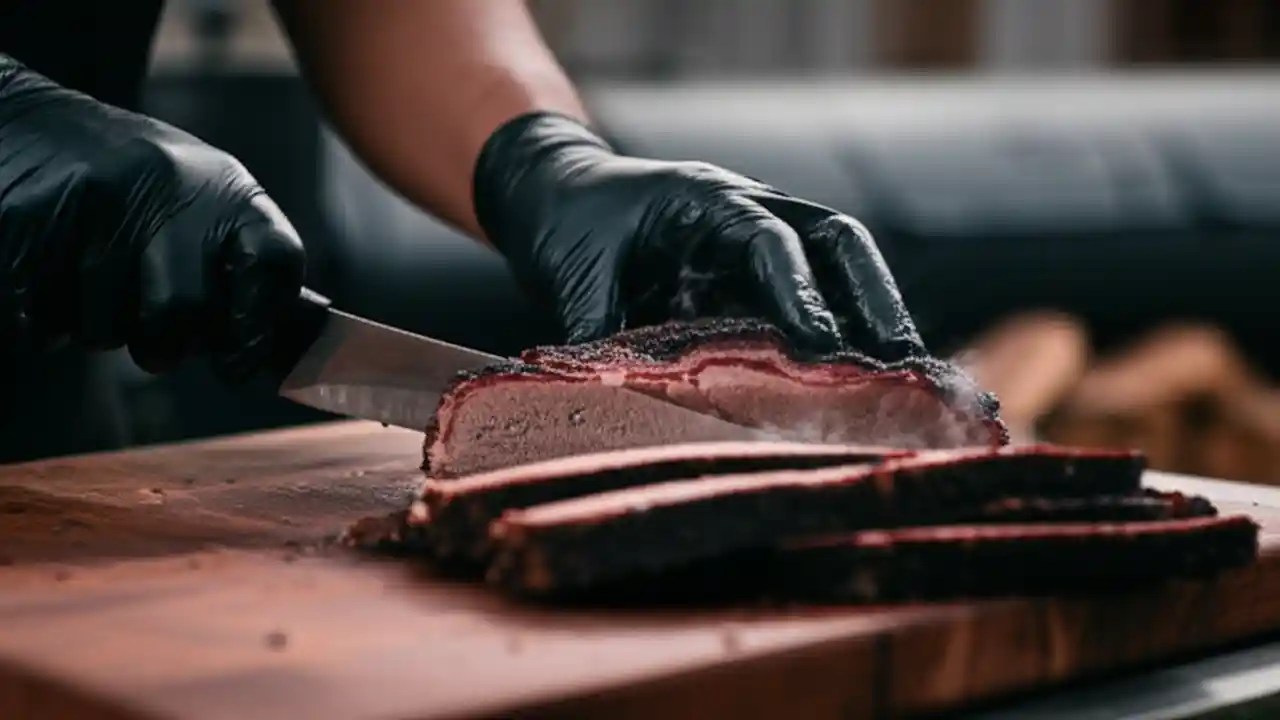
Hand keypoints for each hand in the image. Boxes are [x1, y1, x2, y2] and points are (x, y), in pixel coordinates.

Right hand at [0, 55, 304, 379]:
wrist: (32, 123)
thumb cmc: (139, 186)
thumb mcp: (208, 204)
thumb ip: (243, 268)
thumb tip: (274, 356)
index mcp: (224, 187)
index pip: (271, 262)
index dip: (258, 325)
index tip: (236, 363)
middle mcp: (165, 184)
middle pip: (180, 314)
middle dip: (166, 345)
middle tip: (154, 334)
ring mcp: (94, 200)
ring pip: (104, 328)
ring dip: (100, 330)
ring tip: (96, 286)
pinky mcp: (26, 222)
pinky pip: (43, 321)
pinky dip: (47, 324)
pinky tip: (54, 283)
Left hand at [473, 112, 925, 358]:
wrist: (556, 193)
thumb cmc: (567, 224)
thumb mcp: (572, 277)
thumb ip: (596, 333)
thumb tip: (617, 401)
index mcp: (703, 200)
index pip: (767, 239)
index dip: (797, 292)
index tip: (821, 348)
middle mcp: (747, 212)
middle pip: (835, 240)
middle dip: (874, 299)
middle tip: (904, 363)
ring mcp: (760, 240)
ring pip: (841, 267)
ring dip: (876, 318)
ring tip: (914, 381)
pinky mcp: (758, 276)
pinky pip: (817, 298)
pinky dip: (850, 336)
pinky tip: (875, 385)